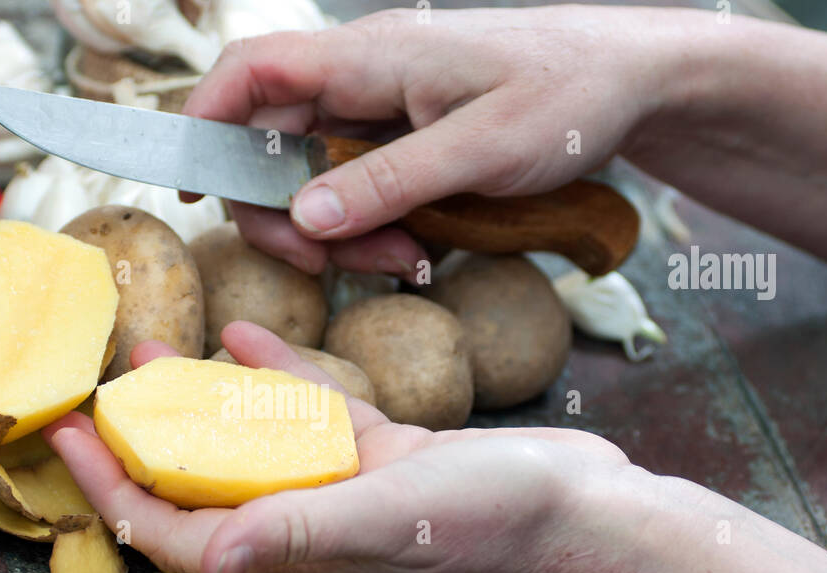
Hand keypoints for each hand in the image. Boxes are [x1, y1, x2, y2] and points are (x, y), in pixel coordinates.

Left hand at [44, 321, 634, 572]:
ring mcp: (343, 487)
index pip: (176, 530)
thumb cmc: (492, 518)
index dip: (114, 490)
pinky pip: (310, 412)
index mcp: (294, 547)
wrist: (582, 505)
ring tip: (153, 351)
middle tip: (96, 389)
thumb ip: (296, 533)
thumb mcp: (388, 518)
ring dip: (196, 402)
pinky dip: (275, 375)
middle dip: (140, 441)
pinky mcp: (381, 454)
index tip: (71, 437)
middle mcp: (307, 522)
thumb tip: (210, 562)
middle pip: (198, 484)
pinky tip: (246, 332)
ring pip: (247, 443)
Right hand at [181, 5, 681, 277]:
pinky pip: (359, 191)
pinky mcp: (405, 141)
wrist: (635, 80)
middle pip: (269, 144)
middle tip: (331, 262)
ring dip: (341, 234)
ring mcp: (383, 111)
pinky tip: (419, 248)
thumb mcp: (484, 147)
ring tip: (407, 259)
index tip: (191, 189)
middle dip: (286, 214)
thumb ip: (391, 182)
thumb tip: (303, 215)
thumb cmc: (570, 92)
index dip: (203, 124)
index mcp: (370, 56)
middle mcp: (363, 79)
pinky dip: (373, 229)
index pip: (250, 73)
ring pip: (313, 179)